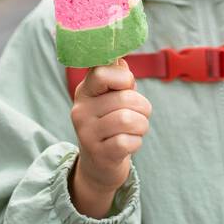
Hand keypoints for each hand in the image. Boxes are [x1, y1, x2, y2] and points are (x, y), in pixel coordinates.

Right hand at [68, 58, 151, 216]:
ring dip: (142, 125)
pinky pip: (128, 142)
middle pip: (125, 99)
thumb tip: (121, 57)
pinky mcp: (98, 154)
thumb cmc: (111, 123)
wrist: (99, 165)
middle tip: (139, 114)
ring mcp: (87, 133)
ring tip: (136, 129)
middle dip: (143, 107)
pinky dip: (136, 142)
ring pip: (129, 120)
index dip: (124, 78)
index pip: (102, 72)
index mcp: (85, 91)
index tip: (127, 87)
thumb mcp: (110, 97)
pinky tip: (129, 143)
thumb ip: (117, 76)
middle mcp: (80, 110)